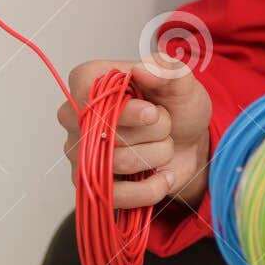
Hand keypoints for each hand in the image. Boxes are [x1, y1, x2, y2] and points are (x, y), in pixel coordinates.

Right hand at [59, 56, 211, 210]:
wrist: (189, 142)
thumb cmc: (176, 105)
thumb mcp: (181, 81)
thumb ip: (166, 69)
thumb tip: (141, 70)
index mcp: (89, 80)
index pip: (87, 96)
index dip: (124, 109)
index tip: (152, 112)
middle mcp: (75, 117)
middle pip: (106, 131)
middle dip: (153, 130)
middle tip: (163, 122)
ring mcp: (80, 153)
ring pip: (117, 162)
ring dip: (157, 154)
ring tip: (164, 144)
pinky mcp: (93, 185)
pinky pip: (114, 195)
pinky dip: (149, 188)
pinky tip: (164, 176)